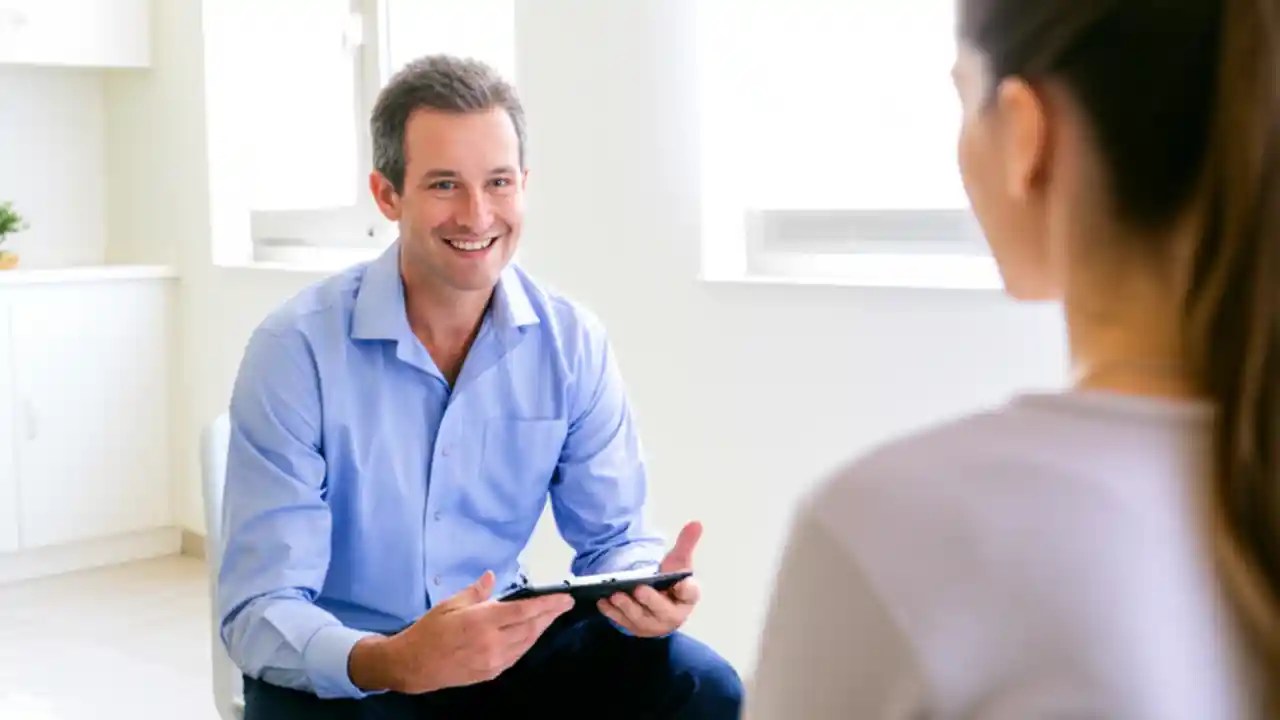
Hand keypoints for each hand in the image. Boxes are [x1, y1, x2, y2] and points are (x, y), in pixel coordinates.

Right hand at [349, 571, 573, 693]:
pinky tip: (531, 633)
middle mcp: (492, 643)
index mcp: (482, 622)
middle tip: (564, 605)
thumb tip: (491, 577)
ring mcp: (493, 661)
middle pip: (531, 628)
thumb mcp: (450, 604)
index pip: (524, 611)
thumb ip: (476, 592)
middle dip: (550, 615)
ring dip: (541, 629)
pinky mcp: (491, 673)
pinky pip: (517, 655)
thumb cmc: (429, 631)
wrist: (413, 665)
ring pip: (527, 643)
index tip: (564, 598)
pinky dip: (527, 642)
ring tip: (551, 616)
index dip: (547, 604)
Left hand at [597, 520, 702, 637]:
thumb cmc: (670, 582)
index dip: (687, 589)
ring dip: (627, 608)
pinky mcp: (635, 629)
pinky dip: (612, 613)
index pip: (690, 593)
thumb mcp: (678, 561)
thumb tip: (696, 523)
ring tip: (615, 594)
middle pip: (662, 611)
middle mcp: (672, 616)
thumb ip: (686, 543)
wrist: (657, 601)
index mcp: (687, 597)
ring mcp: (653, 625)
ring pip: (640, 619)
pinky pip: (623, 622)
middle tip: (638, 588)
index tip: (682, 583)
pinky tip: (603, 602)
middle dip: (650, 601)